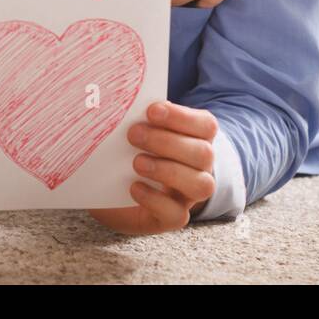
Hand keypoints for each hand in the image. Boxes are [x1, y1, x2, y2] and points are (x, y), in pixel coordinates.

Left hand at [88, 102, 217, 234]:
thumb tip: (128, 101)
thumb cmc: (128, 150)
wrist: (112, 190)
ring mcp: (189, 195)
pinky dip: (155, 200)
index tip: (151, 110)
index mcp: (197, 138)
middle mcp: (201, 167)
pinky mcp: (173, 217)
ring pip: (201, 185)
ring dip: (168, 171)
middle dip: (168, 142)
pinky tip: (134, 187)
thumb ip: (140, 117)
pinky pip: (177, 215)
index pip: (206, 125)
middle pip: (203, 154)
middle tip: (133, 134)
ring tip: (137, 163)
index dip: (182, 117)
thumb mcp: (135, 130)